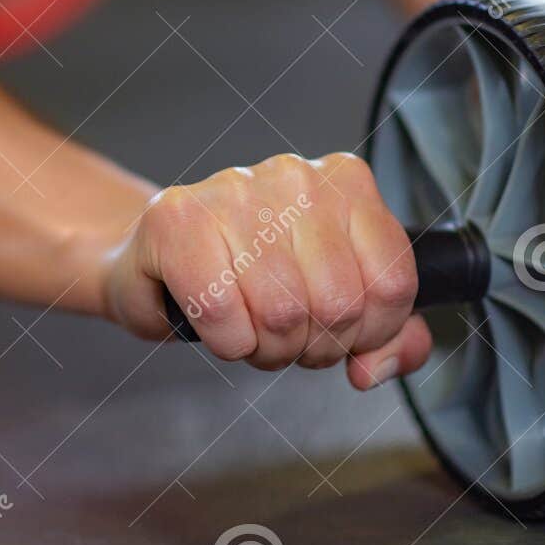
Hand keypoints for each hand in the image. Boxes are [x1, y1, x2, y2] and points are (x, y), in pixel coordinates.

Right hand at [101, 152, 431, 385]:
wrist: (152, 263)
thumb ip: (384, 337)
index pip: (392, 283)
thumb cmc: (245, 279)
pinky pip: (223, 312)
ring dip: (265, 349)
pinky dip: (224, 340)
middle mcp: (295, 176)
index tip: (340, 334)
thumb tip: (374, 368)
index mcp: (346, 182)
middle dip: (312, 348)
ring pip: (282, 313)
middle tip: (284, 338)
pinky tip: (216, 324)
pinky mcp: (178, 219)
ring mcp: (235, 191)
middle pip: (338, 305)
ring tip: (249, 330)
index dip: (369, 333)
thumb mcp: (330, 302)